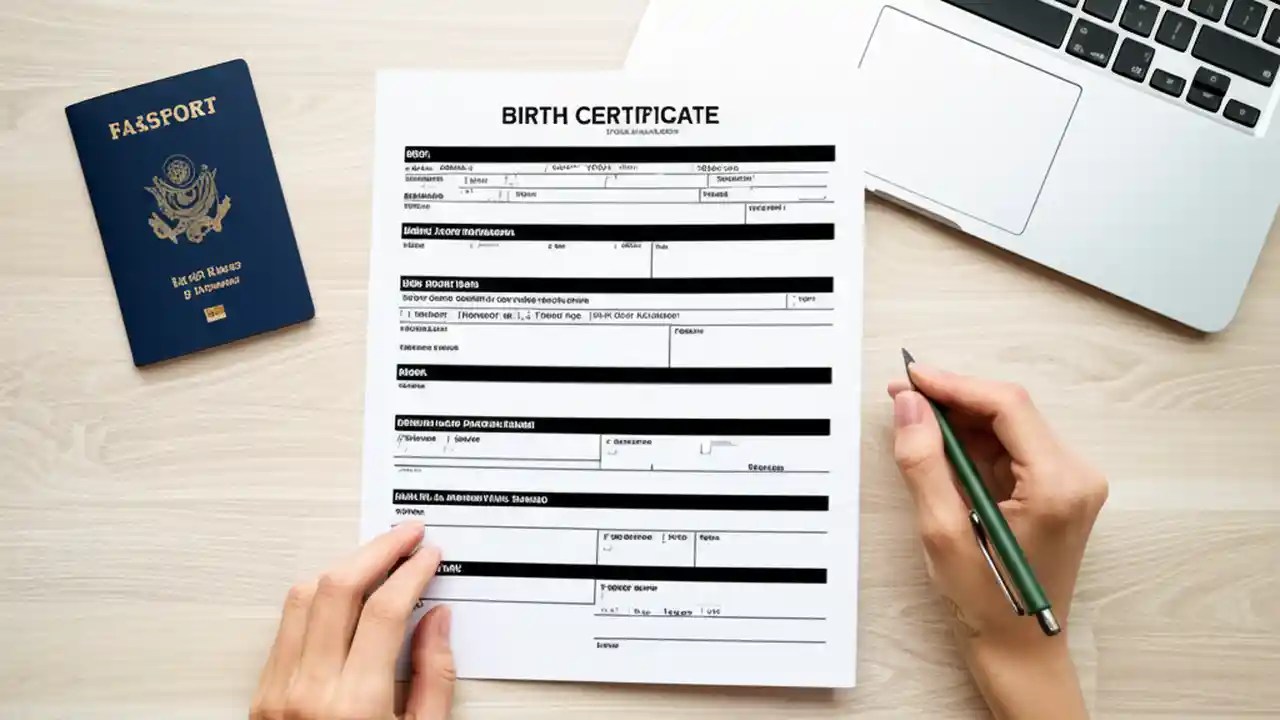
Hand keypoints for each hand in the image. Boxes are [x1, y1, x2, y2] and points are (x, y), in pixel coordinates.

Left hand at [250, 523, 455, 719]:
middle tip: (404, 537)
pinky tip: (341, 594)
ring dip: (342, 568)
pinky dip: (316, 598)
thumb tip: (437, 622)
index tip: (427, 557)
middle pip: (338, 589)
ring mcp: (280, 689)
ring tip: (373, 559)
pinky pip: (286, 625)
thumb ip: (433, 680)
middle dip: (377, 552)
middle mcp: (311, 690)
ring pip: (304, 597)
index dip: (411, 573)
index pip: (384, 612)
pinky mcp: (265, 692)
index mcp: (356, 706)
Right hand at [889, 364, 1107, 718]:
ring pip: (1009, 425)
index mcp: (1058, 485)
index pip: (1006, 406)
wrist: (1021, 650)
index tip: (913, 378)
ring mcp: (1071, 483)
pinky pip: (1012, 447)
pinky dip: (974, 441)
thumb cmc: (989, 605)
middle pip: (1010, 410)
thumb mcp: (942, 533)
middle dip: (954, 398)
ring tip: (914, 420)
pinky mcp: (1058, 489)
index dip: (954, 384)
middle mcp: (1076, 477)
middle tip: (904, 397)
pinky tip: (941, 446)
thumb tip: (911, 408)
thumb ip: (924, 463)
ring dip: (961, 419)